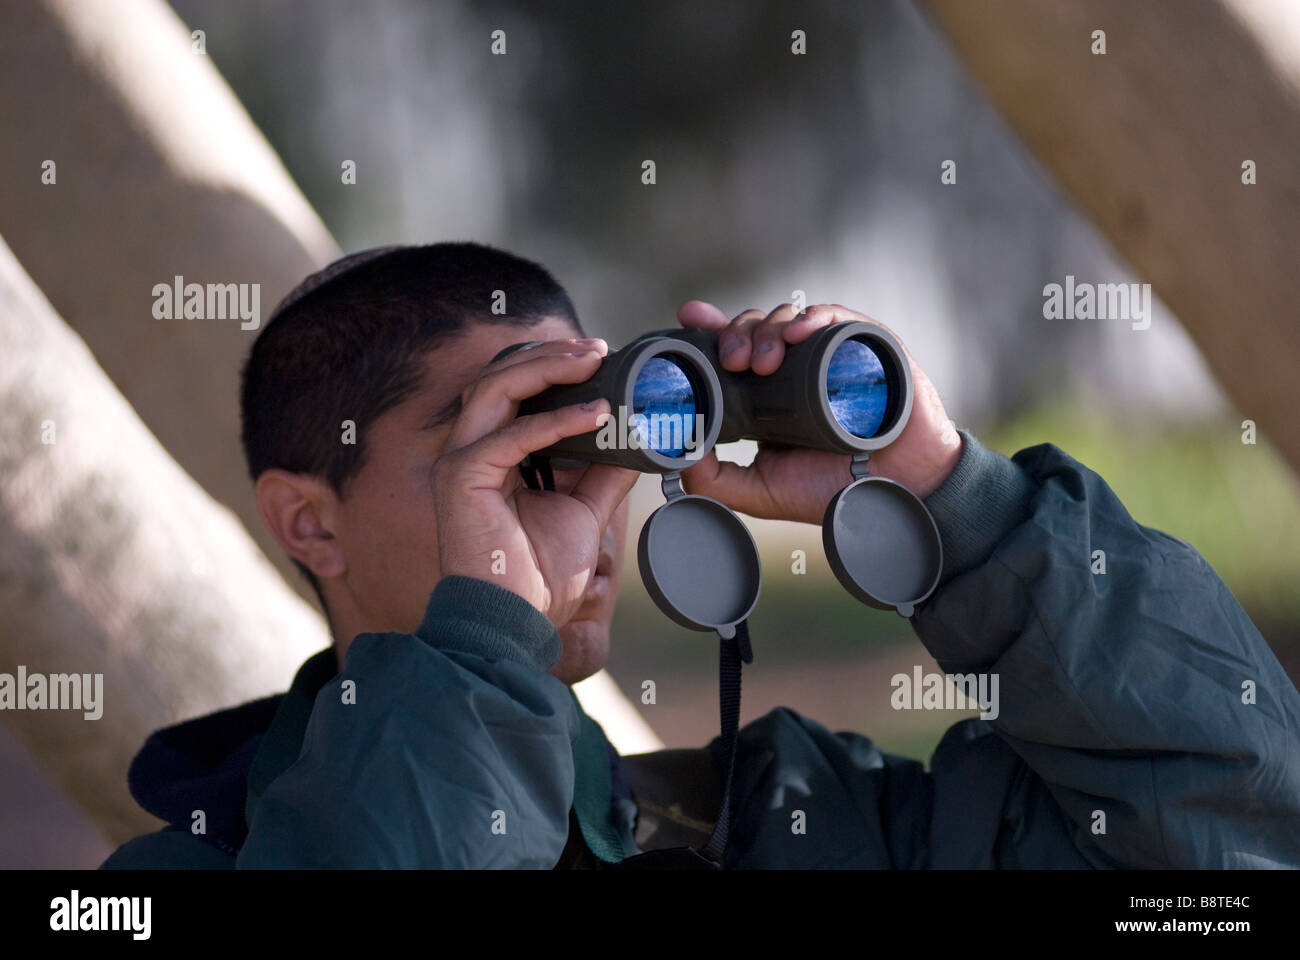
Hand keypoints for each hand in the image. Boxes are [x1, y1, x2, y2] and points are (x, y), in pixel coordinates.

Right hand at [432, 339, 638, 624]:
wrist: (514, 624)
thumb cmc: (538, 577)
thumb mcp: (585, 512)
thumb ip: (604, 473)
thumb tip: (638, 440)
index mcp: (491, 455)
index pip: (515, 391)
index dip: (553, 367)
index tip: (602, 357)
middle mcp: (469, 450)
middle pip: (501, 377)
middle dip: (551, 355)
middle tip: (600, 348)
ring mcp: (459, 461)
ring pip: (496, 388)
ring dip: (547, 368)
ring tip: (594, 360)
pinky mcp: (461, 478)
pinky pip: (511, 435)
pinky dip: (555, 420)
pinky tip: (594, 415)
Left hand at [676, 301, 962, 523]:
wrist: (901, 492)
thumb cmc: (834, 490)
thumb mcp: (759, 491)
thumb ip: (713, 480)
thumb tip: (677, 453)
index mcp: (768, 392)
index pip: (734, 350)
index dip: (710, 330)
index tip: (689, 316)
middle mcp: (797, 366)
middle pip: (756, 327)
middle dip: (736, 334)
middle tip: (731, 361)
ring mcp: (832, 352)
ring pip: (789, 316)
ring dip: (768, 329)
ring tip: (762, 361)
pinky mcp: (867, 344)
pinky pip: (836, 316)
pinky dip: (812, 317)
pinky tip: (797, 333)